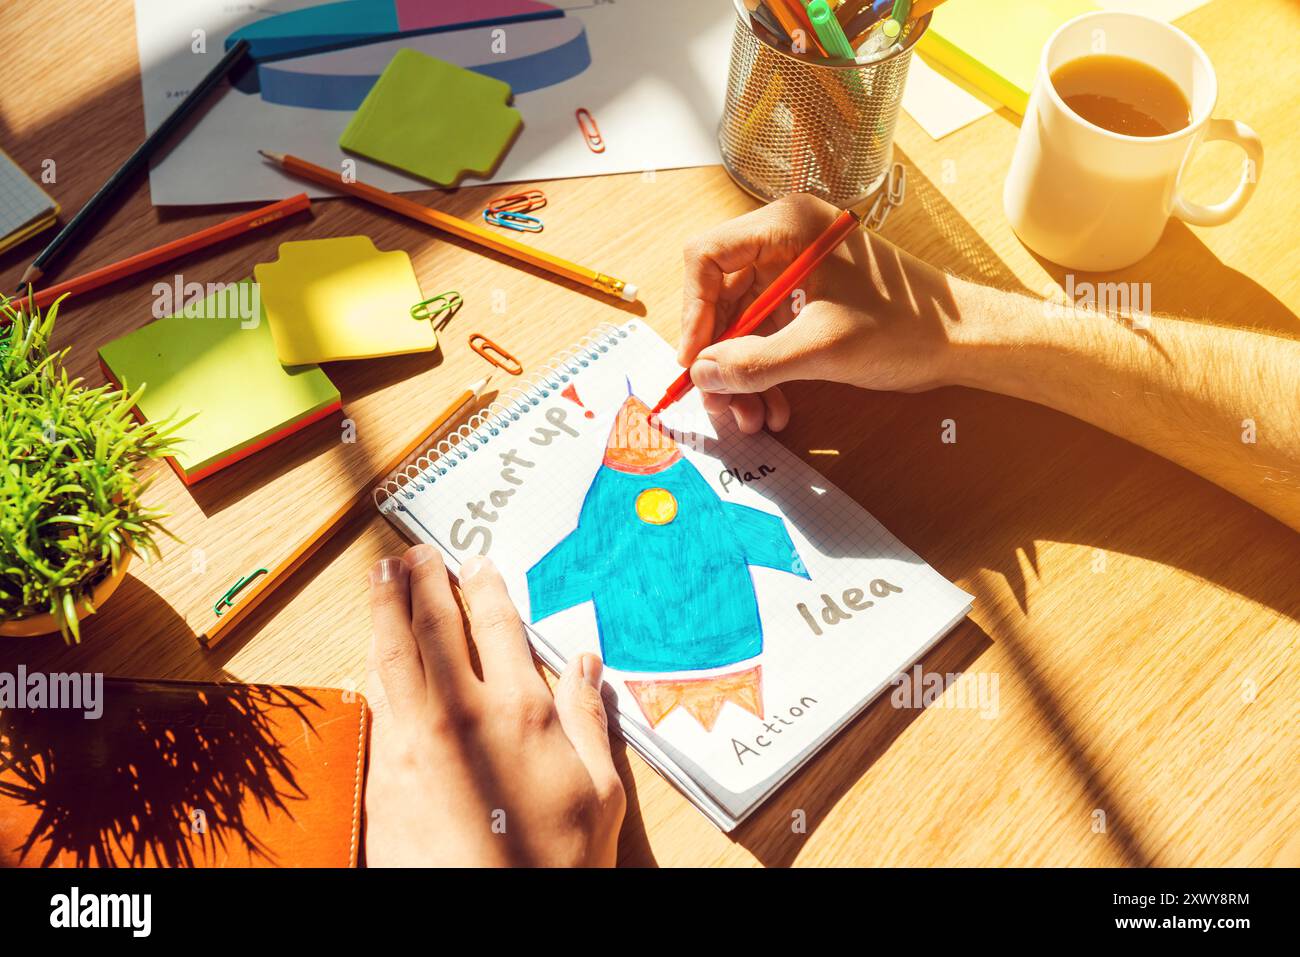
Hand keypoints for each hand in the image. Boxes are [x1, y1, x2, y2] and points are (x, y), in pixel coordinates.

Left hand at [364, 544, 624, 866]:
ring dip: (384, 609)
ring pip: (392, 655)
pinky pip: (376, 699)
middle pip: (433, 626)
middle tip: (415, 554)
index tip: (477, 565)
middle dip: (422, 581)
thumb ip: (586, 719)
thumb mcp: (598, 792)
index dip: (485, 587)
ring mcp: (414, 740)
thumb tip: (583, 664)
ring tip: (381, 578)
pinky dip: (373, 662)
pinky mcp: (383, 772)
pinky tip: (372, 650)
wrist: (492, 919)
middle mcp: (461, 713)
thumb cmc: (554, 862)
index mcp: (519, 710)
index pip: (495, 626)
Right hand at [679, 193, 967, 432]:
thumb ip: (755, 362)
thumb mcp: (822, 349)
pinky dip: (765, 370)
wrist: (963, 339)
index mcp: (788, 226)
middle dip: (721, 356)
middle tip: (721, 404)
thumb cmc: (906, 328)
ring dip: (742, 372)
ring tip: (752, 418)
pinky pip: (768, 332)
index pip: (707, 258)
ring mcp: (797, 267)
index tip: (695, 363)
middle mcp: (786, 239)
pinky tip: (774, 407)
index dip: (694, 313)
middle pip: (721, 295)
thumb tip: (701, 375)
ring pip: (743, 321)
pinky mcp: (809, 295)